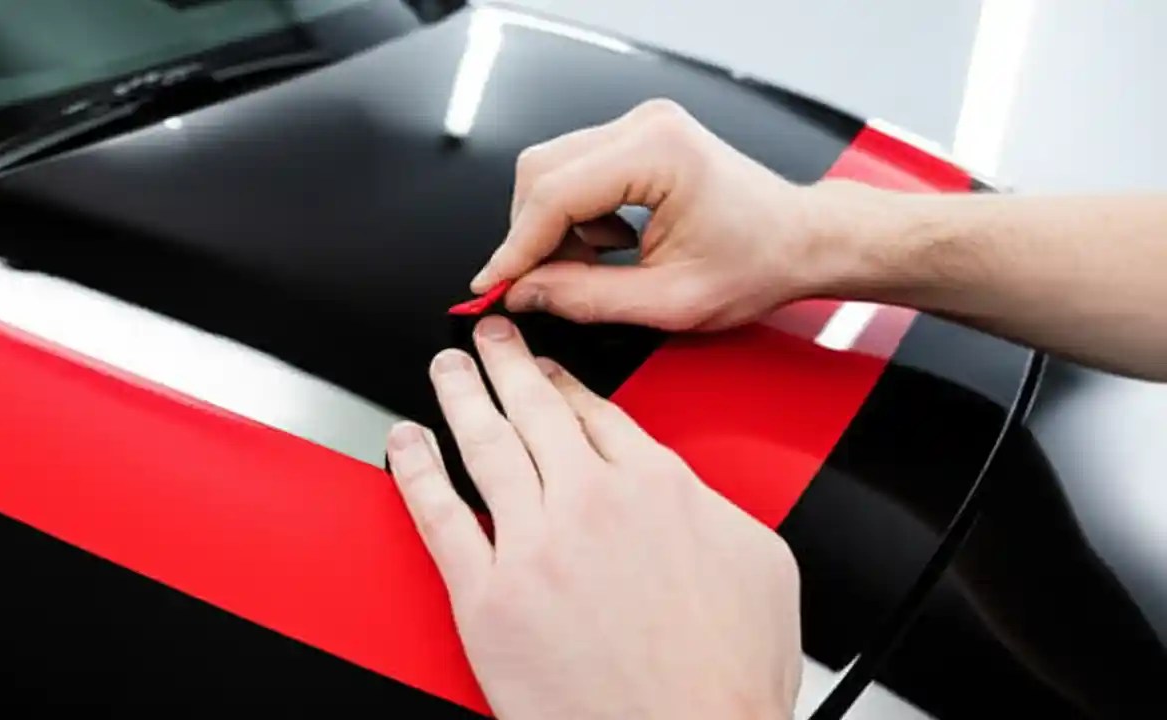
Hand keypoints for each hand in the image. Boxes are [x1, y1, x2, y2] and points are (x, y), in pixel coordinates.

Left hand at [386, 316, 801, 719]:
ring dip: (459, 394)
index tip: (546, 368)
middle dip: (505, 363)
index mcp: (657, 488)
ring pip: (484, 445)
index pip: (596, 413)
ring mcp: (534, 546)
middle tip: (488, 337)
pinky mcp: (488, 597)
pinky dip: (416, 470)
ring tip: (447, 368)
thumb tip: (682, 489)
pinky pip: (439, 517)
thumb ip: (711, 506)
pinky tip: (406, 442)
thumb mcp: (761, 564)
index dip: (563, 381)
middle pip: (534, 410)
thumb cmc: (728, 678)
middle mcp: (590, 503)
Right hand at [471, 99, 837, 330]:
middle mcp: (646, 126)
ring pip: (552, 171)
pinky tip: (610, 245)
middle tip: (539, 285)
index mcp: (658, 153)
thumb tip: (523, 291)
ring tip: (594, 266)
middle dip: (532, 236)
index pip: (555, 193)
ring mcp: (641, 127)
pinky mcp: (638, 139)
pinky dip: (576, 216)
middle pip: (541, 172)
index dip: (516, 246)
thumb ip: (585, 298)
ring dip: (555, 227)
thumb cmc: (758, 262)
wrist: (799, 240)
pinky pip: (576, 172)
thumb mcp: (668, 301)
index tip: (492, 284)